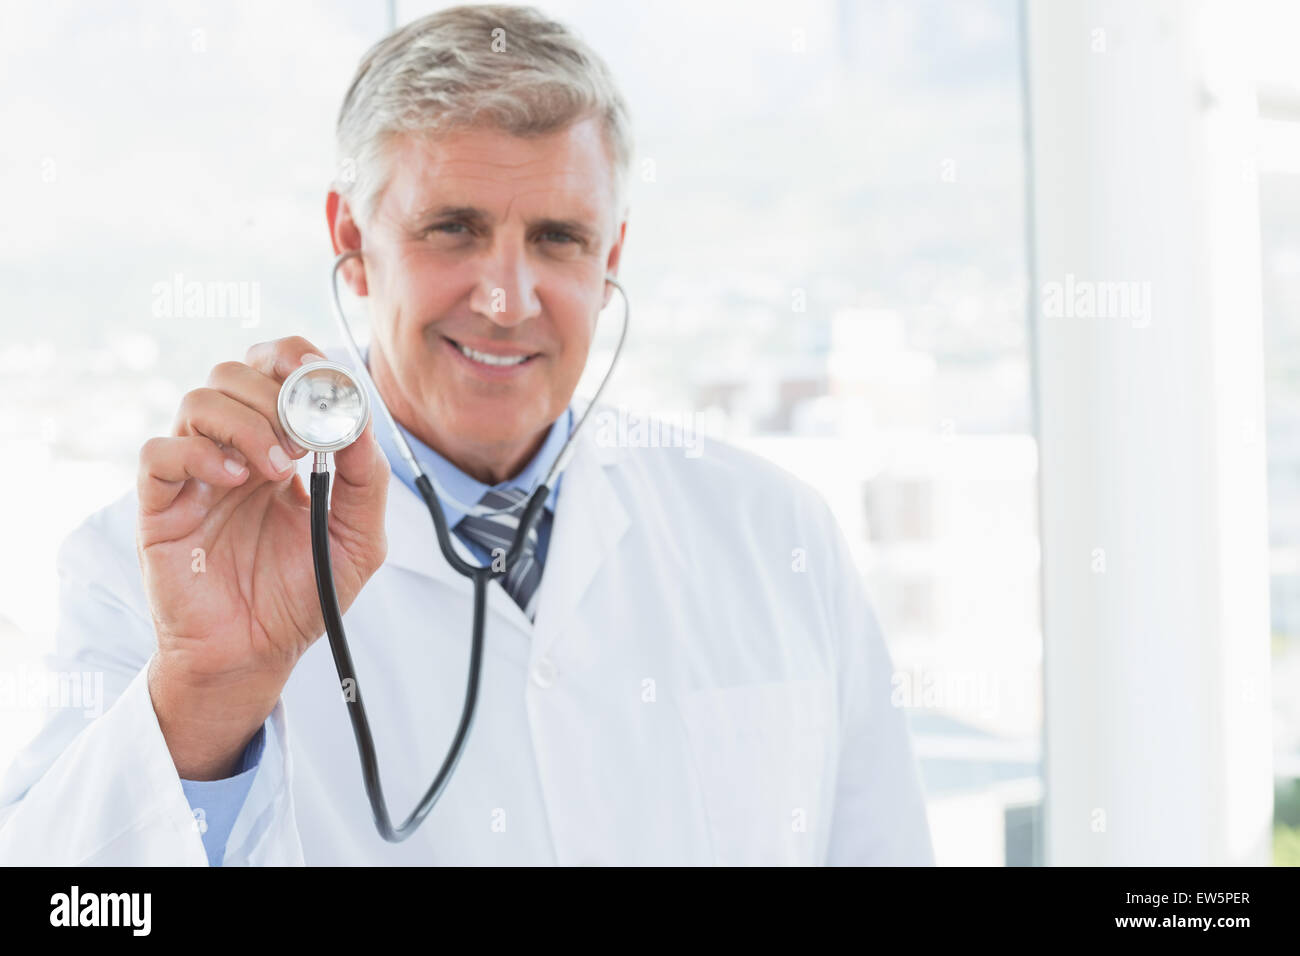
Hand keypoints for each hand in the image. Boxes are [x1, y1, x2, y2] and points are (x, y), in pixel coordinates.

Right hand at [137, 336, 388, 777]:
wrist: (256, 655)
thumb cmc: (302, 596)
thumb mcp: (359, 538)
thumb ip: (367, 479)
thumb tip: (359, 419)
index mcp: (281, 446)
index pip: (276, 369)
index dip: (296, 357)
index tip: (323, 375)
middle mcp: (234, 449)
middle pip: (235, 372)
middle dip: (276, 392)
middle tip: (305, 438)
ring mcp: (195, 474)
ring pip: (200, 401)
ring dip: (247, 423)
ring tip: (279, 471)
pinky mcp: (161, 505)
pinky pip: (160, 452)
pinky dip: (200, 454)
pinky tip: (235, 482)